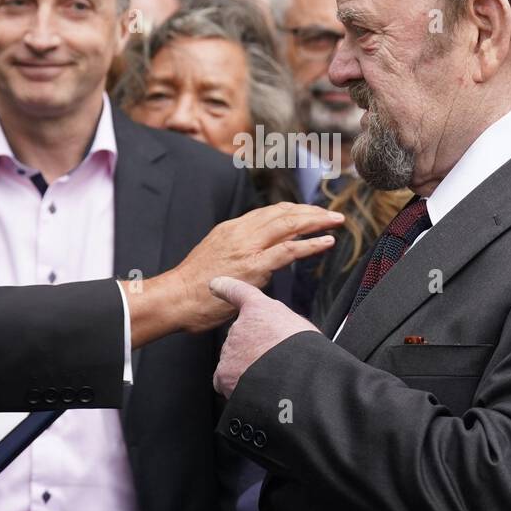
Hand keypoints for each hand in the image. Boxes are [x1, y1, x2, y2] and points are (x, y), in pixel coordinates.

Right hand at [129, 202, 341, 344]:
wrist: (175, 298)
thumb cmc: (191, 288)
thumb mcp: (215, 259)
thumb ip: (236, 254)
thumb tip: (255, 261)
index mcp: (232, 229)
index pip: (269, 213)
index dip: (294, 211)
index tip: (311, 214)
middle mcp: (241, 232)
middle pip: (283, 213)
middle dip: (311, 212)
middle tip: (331, 214)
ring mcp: (248, 248)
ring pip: (289, 225)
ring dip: (316, 221)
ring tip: (335, 222)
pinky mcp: (254, 266)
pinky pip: (289, 250)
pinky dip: (311, 244)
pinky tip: (326, 242)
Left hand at [209, 276, 320, 397]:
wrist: (297, 377)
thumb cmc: (305, 353)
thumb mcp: (299, 328)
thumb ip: (280, 327)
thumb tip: (277, 339)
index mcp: (260, 309)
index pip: (237, 292)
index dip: (225, 287)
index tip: (215, 285)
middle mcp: (240, 326)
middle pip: (241, 337)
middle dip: (253, 349)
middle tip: (273, 361)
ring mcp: (230, 350)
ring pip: (234, 359)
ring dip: (246, 368)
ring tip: (268, 377)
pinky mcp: (224, 373)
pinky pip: (225, 380)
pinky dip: (234, 385)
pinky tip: (252, 389)